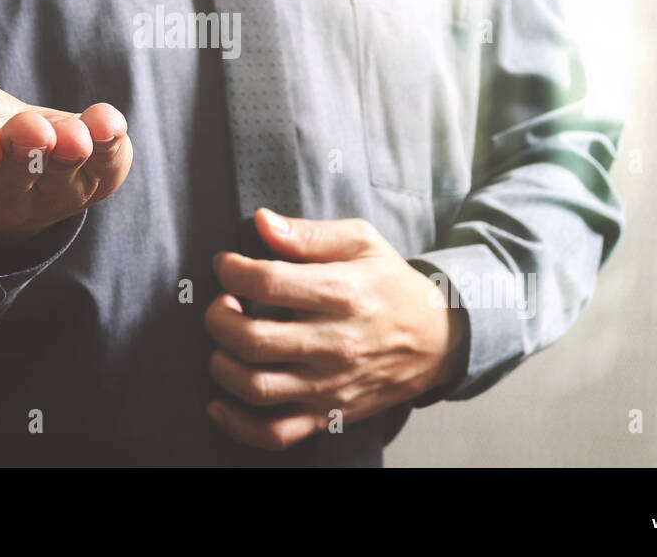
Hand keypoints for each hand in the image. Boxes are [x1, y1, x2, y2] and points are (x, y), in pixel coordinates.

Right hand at [0, 67, 131, 247]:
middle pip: (10, 174)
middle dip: (25, 152)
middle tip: (38, 131)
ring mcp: (42, 191)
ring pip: (59, 178)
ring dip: (73, 154)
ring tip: (82, 132)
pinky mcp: (83, 182)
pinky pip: (101, 172)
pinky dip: (110, 149)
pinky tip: (110, 123)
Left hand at [204, 209, 467, 451]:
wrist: (438, 341)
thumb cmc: (391, 285)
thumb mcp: (361, 242)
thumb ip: (308, 233)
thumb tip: (261, 222)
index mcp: (341, 294)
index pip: (266, 283)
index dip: (231, 270)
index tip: (226, 264)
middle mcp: (334, 343)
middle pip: (251, 339)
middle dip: (218, 318)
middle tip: (222, 303)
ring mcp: (330, 385)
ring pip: (255, 387)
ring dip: (221, 364)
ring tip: (224, 342)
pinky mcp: (328, 414)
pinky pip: (274, 434)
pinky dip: (237, 425)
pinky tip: (219, 403)